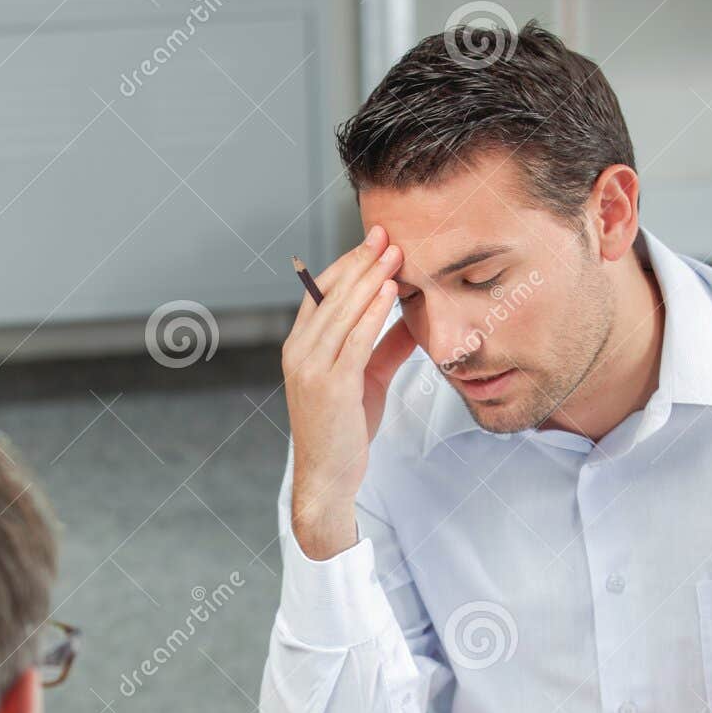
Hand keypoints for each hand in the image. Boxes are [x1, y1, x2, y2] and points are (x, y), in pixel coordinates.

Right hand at [282, 225, 415, 559]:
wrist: (327, 478)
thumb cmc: (344, 431)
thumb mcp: (366, 380)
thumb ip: (385, 346)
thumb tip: (412, 316)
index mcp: (300, 347)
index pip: (321, 292)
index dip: (348, 263)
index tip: (376, 240)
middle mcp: (299, 352)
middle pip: (331, 294)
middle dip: (362, 262)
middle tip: (388, 234)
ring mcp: (311, 368)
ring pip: (343, 311)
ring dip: (370, 278)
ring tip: (395, 254)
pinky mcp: (331, 386)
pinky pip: (355, 339)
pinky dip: (372, 311)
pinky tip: (391, 291)